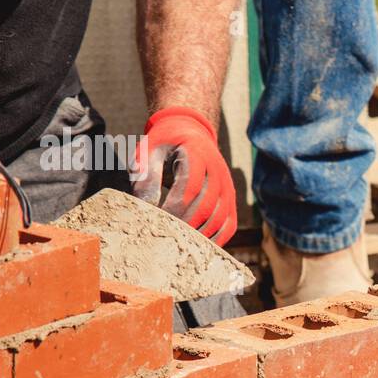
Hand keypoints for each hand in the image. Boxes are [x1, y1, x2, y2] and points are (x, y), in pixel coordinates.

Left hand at [132, 107, 236, 245]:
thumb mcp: (150, 149)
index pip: (190, 186)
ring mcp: (228, 186)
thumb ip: (146, 172)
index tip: (157, 220)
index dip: (174, 207)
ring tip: (179, 243)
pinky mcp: (230, 200)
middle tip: (165, 236)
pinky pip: (229, 224)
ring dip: (200, 234)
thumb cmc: (166, 144)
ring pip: (220, 217)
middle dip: (185, 224)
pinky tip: (197, 245)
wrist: (191, 132)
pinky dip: (216, 239)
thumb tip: (146, 204)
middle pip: (206, 205)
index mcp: (197, 153)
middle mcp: (218, 170)